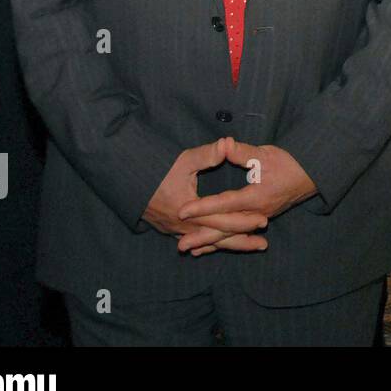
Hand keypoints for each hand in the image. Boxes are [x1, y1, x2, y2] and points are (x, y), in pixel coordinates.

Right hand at [142, 138, 269, 254]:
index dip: (243, 221)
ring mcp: (174, 230)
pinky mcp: (169, 229)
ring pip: (206, 242)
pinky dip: (209, 244)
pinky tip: (218, 248)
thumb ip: (207, 154)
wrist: (126, 179)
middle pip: (217, 237)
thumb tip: (228, 143)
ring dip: (228, 244)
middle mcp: (182, 226)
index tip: (263, 220)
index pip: (222, 219)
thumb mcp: (182, 160)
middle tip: (263, 244)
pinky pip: (194, 240)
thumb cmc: (155, 169)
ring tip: (250, 247)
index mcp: (189, 210)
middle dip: (241, 240)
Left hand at [176, 139, 317, 254]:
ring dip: (210, 243)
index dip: (203, 207)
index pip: (225, 203)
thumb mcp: (266, 154)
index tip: (183, 210)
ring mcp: (259, 218)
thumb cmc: (290, 163)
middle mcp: (256, 213)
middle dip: (202, 236)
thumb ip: (243, 152)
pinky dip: (223, 241)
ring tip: (189, 250)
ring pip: (231, 234)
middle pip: (225, 227)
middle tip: (180, 245)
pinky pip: (238, 234)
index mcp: (256, 197)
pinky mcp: (259, 219)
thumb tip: (224, 144)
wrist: (312, 175)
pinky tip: (210, 246)